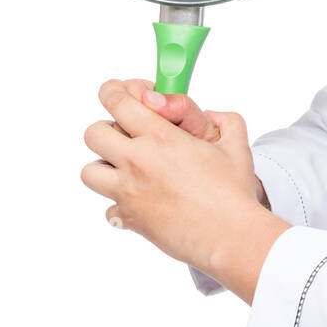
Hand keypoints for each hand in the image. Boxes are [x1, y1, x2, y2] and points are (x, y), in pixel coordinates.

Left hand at [81, 79, 264, 272]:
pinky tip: (140, 202)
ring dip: (104, 167)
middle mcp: (137, 161)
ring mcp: (129, 192)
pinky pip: (107, 208)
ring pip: (90, 171)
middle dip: (107, 129)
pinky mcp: (130, 218)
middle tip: (126, 136)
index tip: (115, 91)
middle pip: (93, 133)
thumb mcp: (236, 146)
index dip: (112, 91)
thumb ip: (226, 121)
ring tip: (127, 170)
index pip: (117, 101)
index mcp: (160, 137)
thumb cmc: (233, 194)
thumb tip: (215, 114)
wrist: (229, 236)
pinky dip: (118, 204)